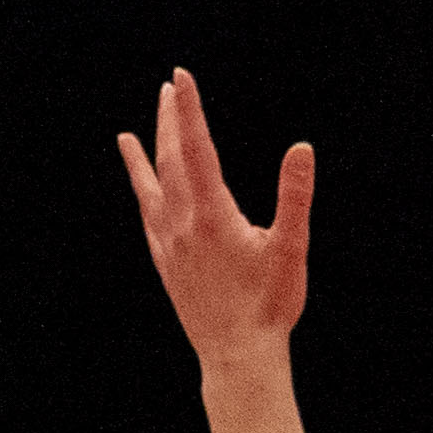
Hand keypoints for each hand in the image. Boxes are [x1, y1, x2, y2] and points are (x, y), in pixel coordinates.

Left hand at [118, 69, 314, 369]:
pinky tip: (142, 188)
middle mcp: (183, 223)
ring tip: (131, 134)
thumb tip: (302, 148)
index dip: (190, 109)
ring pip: (153, 186)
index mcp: (214, 214)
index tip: (181, 76)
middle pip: (170, 159)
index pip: (198, 147)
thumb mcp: (291, 250)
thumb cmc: (270, 306)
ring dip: (145, 155)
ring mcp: (169, 244)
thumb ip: (295, 196)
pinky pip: (148, 217)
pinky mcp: (166, 263)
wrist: (239, 356)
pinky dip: (142, 194)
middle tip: (169, 89)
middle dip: (169, 121)